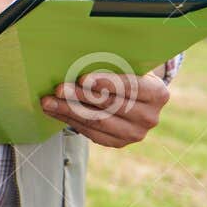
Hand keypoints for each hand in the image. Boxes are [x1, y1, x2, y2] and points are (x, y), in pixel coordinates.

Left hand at [41, 71, 169, 147]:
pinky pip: (90, 132)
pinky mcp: (118, 143)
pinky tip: (55, 110)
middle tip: (58, 89)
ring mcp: (135, 134)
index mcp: (157, 94)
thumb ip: (113, 66)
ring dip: (68, 110)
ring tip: (48, 101)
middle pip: (109, 106)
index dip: (106, 82)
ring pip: (96, 121)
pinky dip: (70, 120)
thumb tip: (78, 64)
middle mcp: (149, 117)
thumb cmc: (128, 75)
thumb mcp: (128, 67)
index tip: (83, 78)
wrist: (138, 99)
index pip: (129, 86)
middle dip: (80, 96)